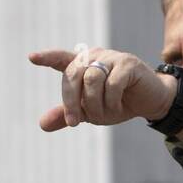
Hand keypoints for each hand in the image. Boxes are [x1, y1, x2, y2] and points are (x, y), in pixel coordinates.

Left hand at [29, 47, 176, 130]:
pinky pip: (112, 84)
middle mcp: (95, 57)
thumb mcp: (90, 112)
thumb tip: (42, 124)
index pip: (61, 59)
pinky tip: (118, 106)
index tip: (31, 57)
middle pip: (73, 74)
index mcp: (83, 66)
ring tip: (106, 114)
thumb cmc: (117, 103)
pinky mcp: (128, 64)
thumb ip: (67, 115)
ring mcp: (112, 58)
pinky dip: (112, 101)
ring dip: (95, 104)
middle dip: (70, 102)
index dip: (47, 57)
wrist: (150, 102)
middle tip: (74, 123)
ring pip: (92, 80)